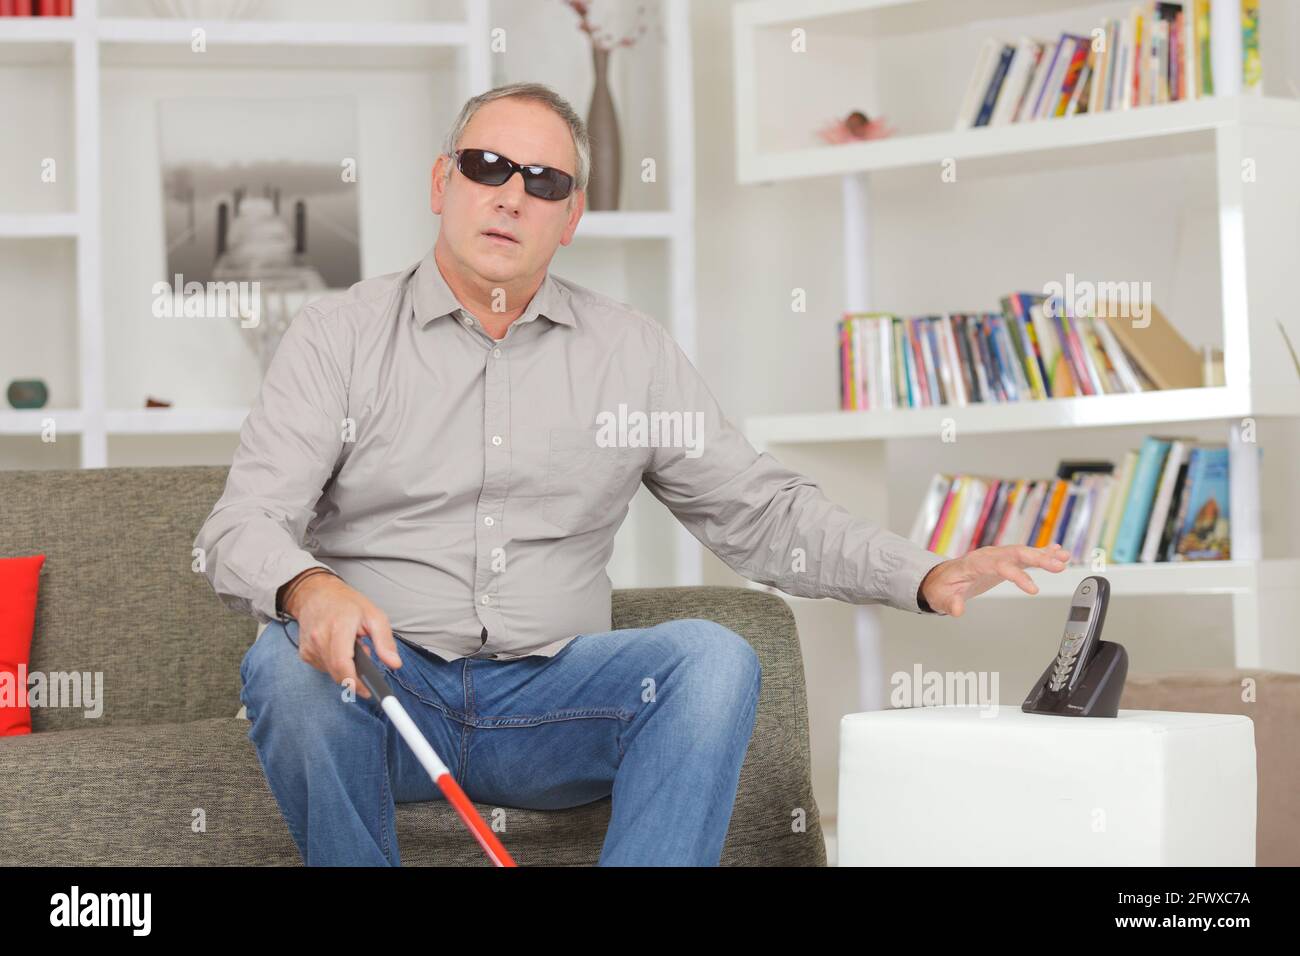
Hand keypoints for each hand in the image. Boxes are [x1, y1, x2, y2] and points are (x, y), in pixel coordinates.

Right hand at [285, 572, 401, 698]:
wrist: (316, 593)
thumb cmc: (347, 603)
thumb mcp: (374, 615)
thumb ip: (385, 641)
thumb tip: (395, 664)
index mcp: (339, 627)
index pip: (342, 664)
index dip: (355, 683)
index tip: (368, 692)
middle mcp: (319, 637)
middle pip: (338, 672)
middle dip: (355, 675)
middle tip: (365, 658)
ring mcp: (309, 646)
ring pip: (331, 672)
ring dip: (345, 667)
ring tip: (351, 647)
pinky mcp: (304, 653)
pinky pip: (323, 668)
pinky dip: (334, 664)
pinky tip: (339, 648)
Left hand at [920, 544, 1071, 617]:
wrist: (941, 577)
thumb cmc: (942, 586)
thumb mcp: (941, 598)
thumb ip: (950, 603)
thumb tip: (957, 610)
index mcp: (974, 563)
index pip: (998, 565)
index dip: (1017, 575)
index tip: (1033, 589)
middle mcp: (988, 556)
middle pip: (1015, 553)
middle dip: (1038, 558)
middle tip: (1058, 566)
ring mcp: (997, 556)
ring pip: (1023, 552)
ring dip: (1044, 554)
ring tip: (1064, 557)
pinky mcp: (1004, 561)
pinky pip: (1024, 555)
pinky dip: (1041, 552)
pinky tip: (1057, 550)